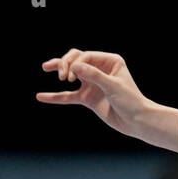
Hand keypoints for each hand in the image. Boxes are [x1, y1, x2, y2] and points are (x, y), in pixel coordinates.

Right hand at [37, 50, 177, 153]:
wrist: (136, 122)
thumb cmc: (131, 102)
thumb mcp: (114, 87)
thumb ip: (95, 76)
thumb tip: (76, 66)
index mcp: (109, 61)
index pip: (86, 56)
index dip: (77, 63)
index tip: (74, 76)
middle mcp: (99, 69)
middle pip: (76, 60)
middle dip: (66, 64)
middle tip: (63, 76)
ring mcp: (91, 83)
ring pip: (70, 73)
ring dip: (59, 69)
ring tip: (46, 67)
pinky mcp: (87, 98)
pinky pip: (68, 96)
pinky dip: (55, 97)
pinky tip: (41, 96)